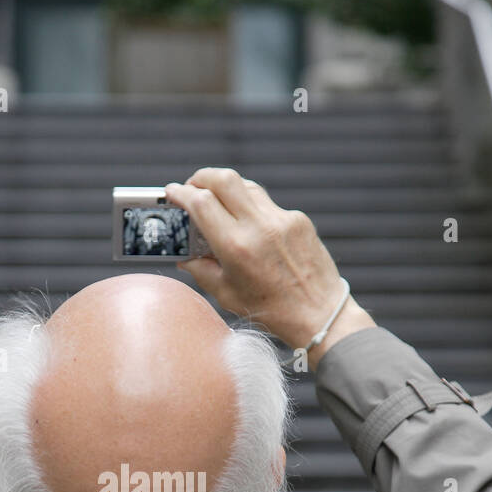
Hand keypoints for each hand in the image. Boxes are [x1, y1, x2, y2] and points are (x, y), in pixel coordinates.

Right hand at [164, 168, 374, 363]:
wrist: (320, 314)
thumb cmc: (272, 310)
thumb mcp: (226, 294)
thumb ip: (201, 270)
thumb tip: (185, 255)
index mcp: (237, 247)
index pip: (202, 203)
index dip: (181, 193)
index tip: (172, 193)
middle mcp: (259, 227)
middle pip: (223, 179)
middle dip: (201, 177)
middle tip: (192, 187)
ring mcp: (282, 220)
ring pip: (246, 186)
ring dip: (226, 188)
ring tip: (218, 203)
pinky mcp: (298, 220)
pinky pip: (267, 204)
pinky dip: (251, 208)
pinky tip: (249, 226)